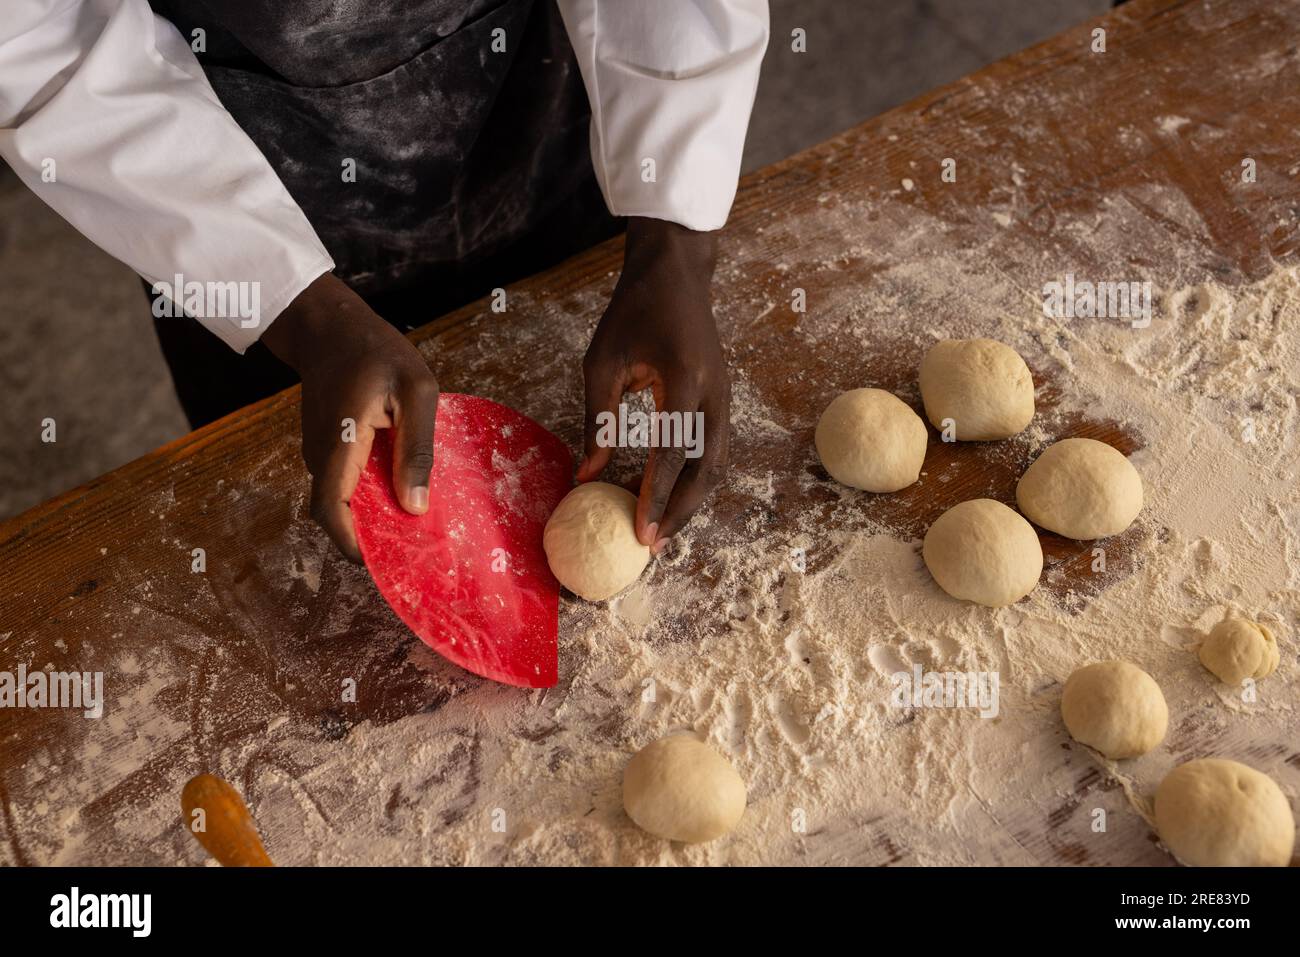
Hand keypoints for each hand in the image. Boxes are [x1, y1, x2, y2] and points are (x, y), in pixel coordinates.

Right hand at [262, 273, 439, 559]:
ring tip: (415, 525)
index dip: (352, 544)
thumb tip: (415, 506)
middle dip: (370, 536)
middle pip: (337, 513)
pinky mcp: (327, 446)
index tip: (385, 563)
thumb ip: (416, 448)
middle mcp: (321, 456)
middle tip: (414, 550)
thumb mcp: (415, 392)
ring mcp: (320, 451)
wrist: (331, 325)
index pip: (331, 511)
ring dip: (371, 515)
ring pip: (341, 498)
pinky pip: (345, 481)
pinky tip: (402, 491)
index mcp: (339, 445)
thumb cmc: (379, 352)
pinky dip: (369, 494)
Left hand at [579, 217, 729, 552]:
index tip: (640, 532)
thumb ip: (597, 419)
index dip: (655, 497)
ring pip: (717, 464)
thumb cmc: (633, 312)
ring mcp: (725, 397)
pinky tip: (673, 497)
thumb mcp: (601, 361)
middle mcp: (714, 394)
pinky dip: (696, 479)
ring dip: (692, 500)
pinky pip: (714, 449)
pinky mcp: (722, 399)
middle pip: (707, 470)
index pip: (671, 453)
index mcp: (685, 380)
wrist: (677, 275)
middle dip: (682, 512)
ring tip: (663, 530)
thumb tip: (586, 475)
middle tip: (654, 545)